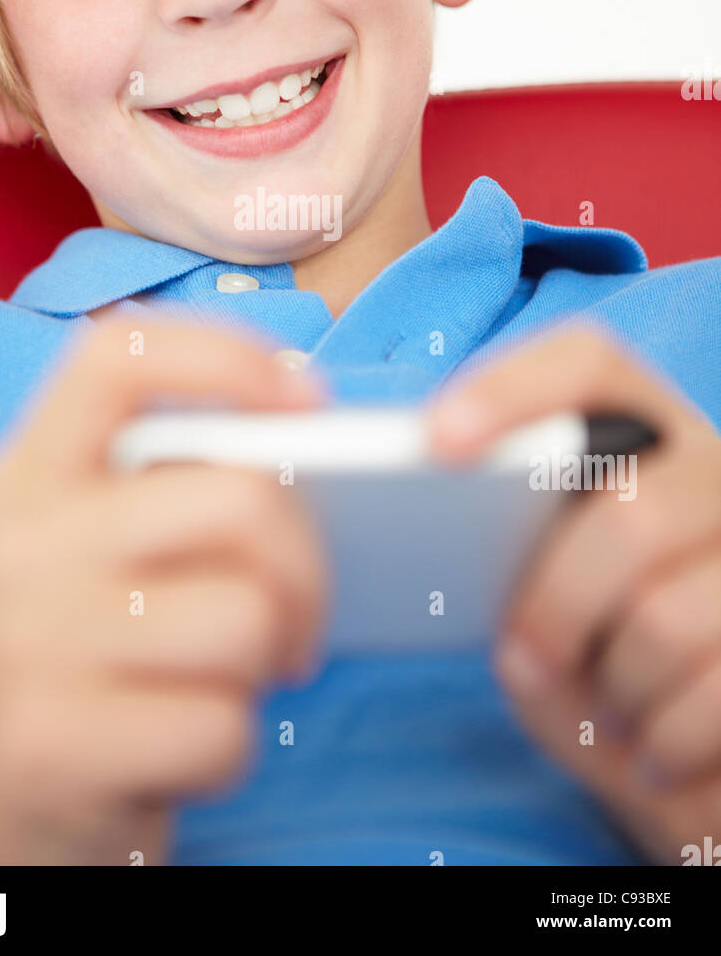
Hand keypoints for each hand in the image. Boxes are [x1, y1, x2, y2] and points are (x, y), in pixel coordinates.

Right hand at [0, 316, 329, 864]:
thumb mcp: (111, 545)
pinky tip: (182, 749)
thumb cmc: (107, 650)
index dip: (228, 354)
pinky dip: (231, 749)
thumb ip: (183, 483)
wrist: (12, 803)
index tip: (309, 401)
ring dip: (267, 663)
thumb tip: (314, 440)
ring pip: (247, 617)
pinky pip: (222, 728)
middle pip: (240, 498)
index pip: (118, 354)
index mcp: (33, 470)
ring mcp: (29, 641)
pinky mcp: (54, 745)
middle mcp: (21, 540)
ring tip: (226, 678)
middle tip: (298, 612)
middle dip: (307, 565)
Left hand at [427, 324, 720, 865]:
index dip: (511, 391)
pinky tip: (654, 751)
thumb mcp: (532, 587)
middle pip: (630, 518)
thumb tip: (423, 527)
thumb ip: (490, 541)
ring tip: (608, 707)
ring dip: (615, 691)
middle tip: (522, 662)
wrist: (684, 740)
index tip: (438, 447)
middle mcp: (715, 473)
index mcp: (643, 430)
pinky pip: (712, 696)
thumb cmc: (591, 651)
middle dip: (555, 606)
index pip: (587, 364)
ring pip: (667, 621)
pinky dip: (661, 744)